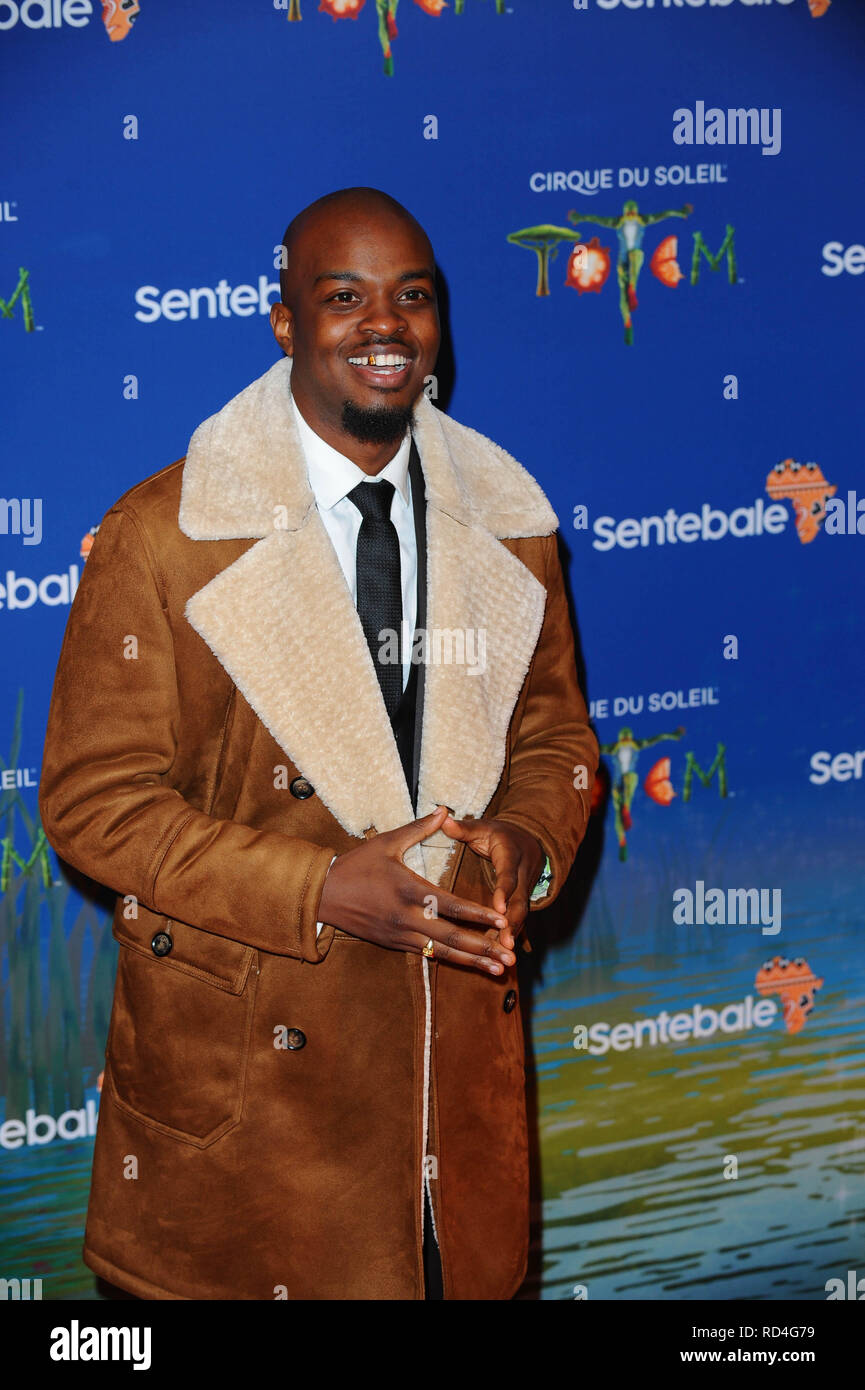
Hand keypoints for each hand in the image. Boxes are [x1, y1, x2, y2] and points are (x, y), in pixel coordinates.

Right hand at [317, 805, 515, 975]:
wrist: (321, 895)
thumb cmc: (356, 865)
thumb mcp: (386, 842)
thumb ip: (419, 828)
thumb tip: (445, 809)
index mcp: (408, 890)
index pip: (451, 905)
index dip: (478, 915)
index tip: (502, 921)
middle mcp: (406, 917)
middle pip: (451, 938)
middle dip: (484, 948)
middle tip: (510, 956)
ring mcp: (399, 935)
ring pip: (442, 953)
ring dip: (472, 962)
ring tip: (499, 970)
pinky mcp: (393, 945)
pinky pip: (427, 955)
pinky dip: (450, 960)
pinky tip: (470, 965)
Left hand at [441, 815, 544, 951]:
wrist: (529, 841)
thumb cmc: (498, 835)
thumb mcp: (483, 828)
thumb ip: (464, 828)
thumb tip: (444, 818)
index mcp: (511, 856)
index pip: (507, 876)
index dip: (504, 892)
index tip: (497, 907)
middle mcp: (521, 876)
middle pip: (518, 903)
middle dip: (511, 924)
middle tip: (502, 942)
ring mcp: (524, 892)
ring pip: (518, 917)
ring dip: (511, 937)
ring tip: (501, 958)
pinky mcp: (520, 904)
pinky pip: (516, 924)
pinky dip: (508, 940)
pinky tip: (499, 959)